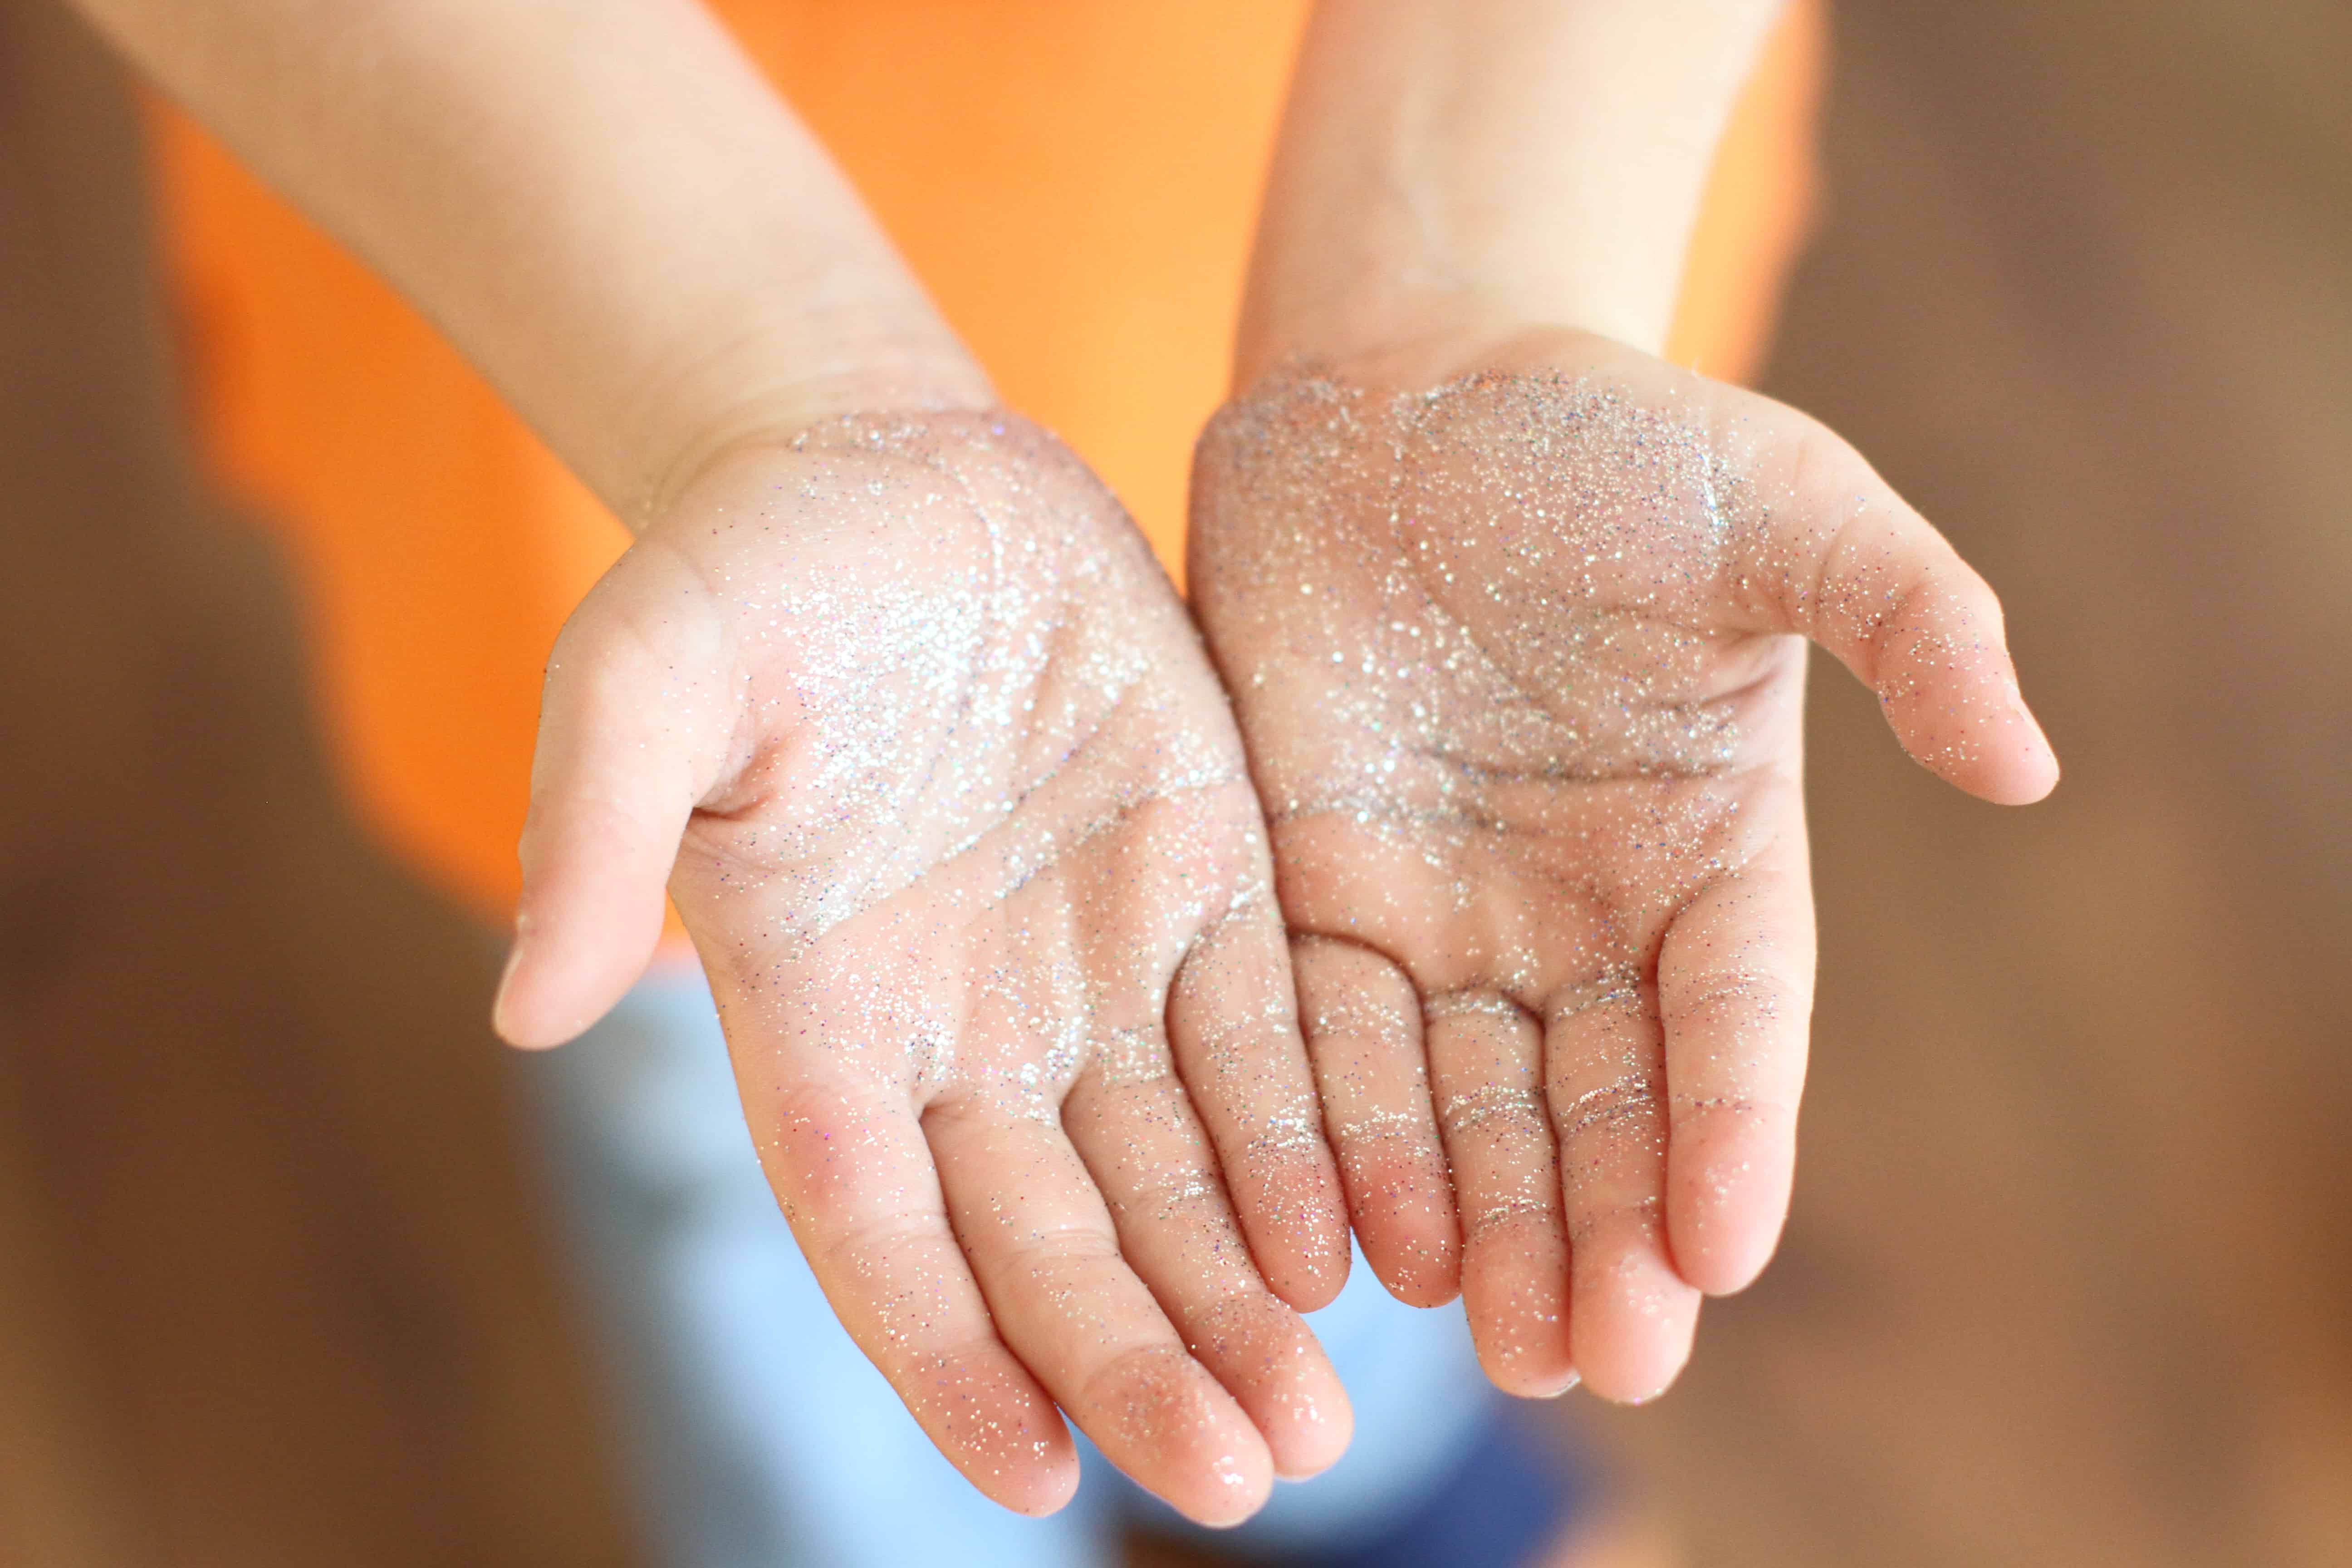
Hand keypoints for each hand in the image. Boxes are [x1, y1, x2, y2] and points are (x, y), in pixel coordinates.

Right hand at [496, 411, 1352, 1522]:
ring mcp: (1087, 961)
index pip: (881, 1229)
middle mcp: (960, 1022)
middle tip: (1241, 1478)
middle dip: (1135, 1361)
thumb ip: (594, 827)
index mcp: (818, 1006)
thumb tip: (528, 1003)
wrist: (888, 462)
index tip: (1033, 1477)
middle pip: (1048, 1240)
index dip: (946, 1356)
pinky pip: (1256, 1044)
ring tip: (1308, 1424)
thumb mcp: (648, 668)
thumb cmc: (746, 565)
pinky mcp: (1197, 877)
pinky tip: (1343, 1249)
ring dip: (1233, 1298)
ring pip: (1168, 1175)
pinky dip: (1293, 1148)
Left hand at [1189, 330, 2056, 1402]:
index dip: (1730, 1134)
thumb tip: (2027, 765)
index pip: (1729, 1022)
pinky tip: (1362, 1238)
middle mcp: (1578, 909)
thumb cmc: (1607, 435)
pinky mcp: (1315, 886)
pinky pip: (1327, 1034)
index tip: (1721, 1251)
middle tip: (1600, 1364)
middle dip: (1602, 1234)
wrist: (1406, 387)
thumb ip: (1912, 617)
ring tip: (1494, 1346)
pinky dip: (1345, 1134)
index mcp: (1708, 844)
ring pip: (1468, 1105)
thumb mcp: (1782, 502)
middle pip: (1600, 1105)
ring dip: (1481, 1227)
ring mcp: (1444, 910)